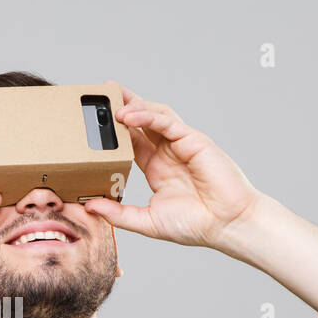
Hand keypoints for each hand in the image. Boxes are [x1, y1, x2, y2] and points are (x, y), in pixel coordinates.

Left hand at [81, 82, 264, 247]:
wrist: (227, 225)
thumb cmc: (194, 225)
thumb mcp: (147, 222)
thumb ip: (119, 214)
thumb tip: (90, 207)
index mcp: (157, 167)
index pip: (132, 141)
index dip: (114, 130)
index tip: (94, 121)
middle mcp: (168, 152)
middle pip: (142, 121)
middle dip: (123, 105)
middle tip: (103, 93)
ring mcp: (181, 144)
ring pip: (155, 115)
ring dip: (134, 106)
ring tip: (112, 103)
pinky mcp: (193, 140)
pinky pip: (168, 122)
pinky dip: (148, 116)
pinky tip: (129, 115)